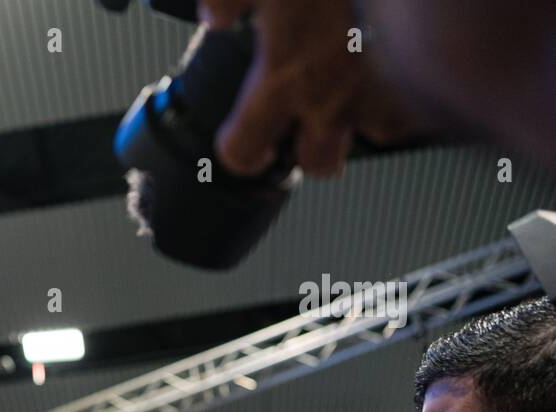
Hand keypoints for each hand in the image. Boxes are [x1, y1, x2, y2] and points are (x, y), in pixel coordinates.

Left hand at [198, 0, 418, 176]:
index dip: (241, 152)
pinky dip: (414, 89)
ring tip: (365, 86)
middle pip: (318, 162)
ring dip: (369, 117)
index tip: (246, 144)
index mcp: (281, 79)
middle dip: (309, 151)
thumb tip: (215, 15)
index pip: (244, 149)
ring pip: (378, 133)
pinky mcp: (430, 77)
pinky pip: (424, 101)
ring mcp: (385, 93)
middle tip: (307, 126)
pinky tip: (407, 61)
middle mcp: (332, 100)